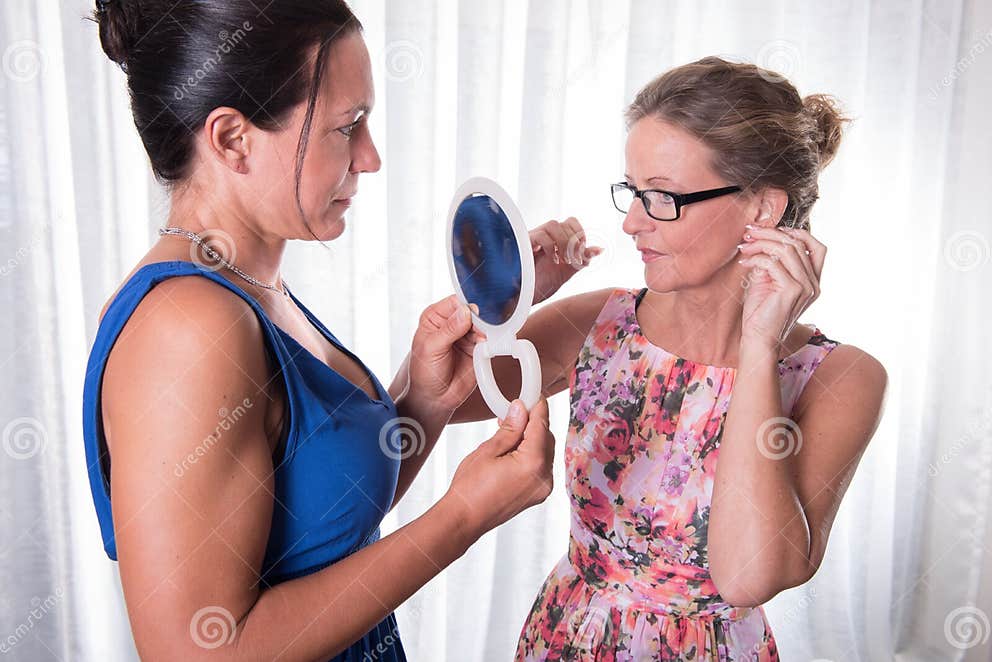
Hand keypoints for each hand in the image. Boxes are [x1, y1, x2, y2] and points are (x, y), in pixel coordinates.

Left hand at [407, 294, 487, 417]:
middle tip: (481, 331)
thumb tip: (466, 312)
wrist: (434, 398)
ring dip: (487, 331)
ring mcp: (466, 335)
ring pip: (484, 325)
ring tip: (482, 342)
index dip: (467, 306)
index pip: (456, 302)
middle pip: (473, 312)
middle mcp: (453, 323)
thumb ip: (449, 329)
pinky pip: (490, 340)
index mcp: (436, 316)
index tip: (475, 314)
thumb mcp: (431, 348)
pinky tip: (487, 347)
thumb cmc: (424, 372)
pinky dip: (492, 342)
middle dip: (480, 319)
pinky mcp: (478, 348)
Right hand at [445, 397, 553, 536]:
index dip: (537, 407)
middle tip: (516, 411)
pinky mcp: (538, 494)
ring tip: (510, 430)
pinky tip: (514, 449)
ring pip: (545, 452)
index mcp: (533, 463)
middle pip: (547, 439)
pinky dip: (531, 454)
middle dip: (533, 423)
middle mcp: (544, 477)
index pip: (541, 426)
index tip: (533, 395)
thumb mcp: (488, 450)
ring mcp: (543, 488)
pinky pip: (541, 466)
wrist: (465, 519)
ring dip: (532, 439)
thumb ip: (510, 429)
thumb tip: (521, 408)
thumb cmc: (470, 488)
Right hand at [530, 218, 603, 304]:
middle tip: (573, 260)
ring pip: (553, 224)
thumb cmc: (543, 283)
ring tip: (563, 260)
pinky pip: (541, 235)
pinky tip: (552, 260)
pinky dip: (551, 248)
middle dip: (573, 242)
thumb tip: (601, 249)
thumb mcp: (568, 270)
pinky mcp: (524, 244)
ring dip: (563, 243)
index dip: (580, 234)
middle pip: (565, 223)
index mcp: (556, 239)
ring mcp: (534, 238)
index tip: (580, 252)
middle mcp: (545, 235)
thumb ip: (582, 259)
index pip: (572, 222)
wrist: (525, 296)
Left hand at [737, 225, 825, 347]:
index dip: (797, 232)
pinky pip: (773, 263)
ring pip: (786, 249)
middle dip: (770, 233)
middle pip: (798, 243)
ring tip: (744, 246)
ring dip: (761, 243)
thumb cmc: (760, 312)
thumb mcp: (768, 280)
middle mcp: (814, 283)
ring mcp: (806, 287)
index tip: (773, 229)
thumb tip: (762, 238)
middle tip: (749, 232)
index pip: (817, 247)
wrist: (758, 338)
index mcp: (813, 281)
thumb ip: (772, 261)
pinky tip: (744, 263)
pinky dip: (756, 258)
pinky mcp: (792, 290)